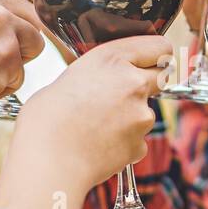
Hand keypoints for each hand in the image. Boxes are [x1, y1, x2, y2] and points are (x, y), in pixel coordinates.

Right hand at [11, 35, 171, 191]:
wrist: (48, 162)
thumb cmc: (46, 121)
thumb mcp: (67, 78)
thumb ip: (96, 75)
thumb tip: (100, 81)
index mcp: (113, 59)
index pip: (159, 46)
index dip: (155, 55)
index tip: (151, 61)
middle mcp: (133, 83)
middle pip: (160, 78)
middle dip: (146, 85)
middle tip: (121, 96)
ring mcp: (141, 115)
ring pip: (146, 112)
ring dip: (130, 118)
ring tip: (95, 126)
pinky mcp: (140, 144)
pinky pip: (137, 140)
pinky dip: (124, 143)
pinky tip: (98, 145)